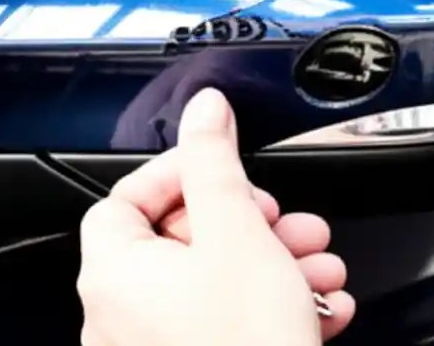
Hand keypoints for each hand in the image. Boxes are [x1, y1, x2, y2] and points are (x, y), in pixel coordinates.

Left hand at [78, 89, 355, 344]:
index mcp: (114, 274)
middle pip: (182, 242)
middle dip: (252, 225)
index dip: (181, 174)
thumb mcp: (238, 233)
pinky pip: (228, 328)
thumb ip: (216, 162)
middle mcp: (120, 317)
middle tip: (286, 222)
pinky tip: (319, 307)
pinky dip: (271, 310)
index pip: (126, 198)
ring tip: (318, 267)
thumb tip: (203, 109)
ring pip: (215, 287)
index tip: (226, 168)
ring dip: (274, 266)